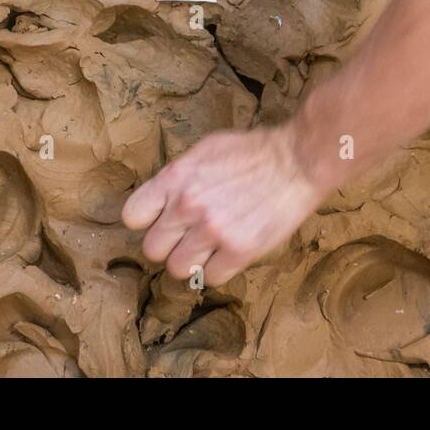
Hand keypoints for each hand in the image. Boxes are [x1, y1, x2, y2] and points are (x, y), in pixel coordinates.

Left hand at [121, 124, 323, 286]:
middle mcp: (188, 205)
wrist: (296, 160)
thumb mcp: (205, 151)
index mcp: (176, 178)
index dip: (148, 221)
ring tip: (211, 246)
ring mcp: (213, 230)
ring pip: (178, 268)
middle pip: (153, 249)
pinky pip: (210, 278)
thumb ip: (178, 177)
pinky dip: (218, 269)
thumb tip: (160, 200)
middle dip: (170, 244)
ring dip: (193, 260)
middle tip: (189, 236)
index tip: (162, 219)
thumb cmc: (252, 152)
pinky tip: (229, 252)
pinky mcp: (239, 250)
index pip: (133, 216)